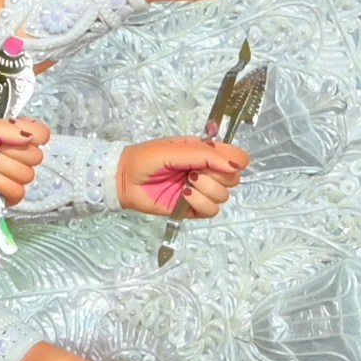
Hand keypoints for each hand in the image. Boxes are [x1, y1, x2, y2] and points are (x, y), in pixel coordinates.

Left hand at [0, 114, 46, 216]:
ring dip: (4, 168)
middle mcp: (14, 155)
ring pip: (28, 174)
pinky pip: (18, 192)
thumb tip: (29, 135)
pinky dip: (1, 184)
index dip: (36, 134)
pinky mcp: (5, 197)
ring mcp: (11, 177)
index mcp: (8, 135)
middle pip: (36, 155)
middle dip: (12, 152)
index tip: (18, 136)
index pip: (39, 132)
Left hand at [111, 136, 247, 218]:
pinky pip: (212, 211)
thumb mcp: (175, 149)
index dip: (235, 161)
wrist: (124, 180)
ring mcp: (201, 191)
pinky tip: (185, 196)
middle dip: (217, 176)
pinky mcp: (193, 209)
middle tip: (195, 172)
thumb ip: (205, 155)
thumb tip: (234, 165)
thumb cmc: (146, 158)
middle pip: (233, 178)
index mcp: (205, 152)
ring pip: (224, 196)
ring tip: (186, 183)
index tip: (221, 164)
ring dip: (206, 189)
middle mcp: (207, 171)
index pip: (237, 157)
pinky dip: (200, 203)